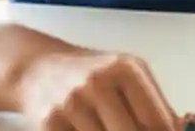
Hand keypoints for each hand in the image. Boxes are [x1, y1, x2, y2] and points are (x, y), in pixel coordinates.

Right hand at [16, 48, 179, 130]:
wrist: (38, 69)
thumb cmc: (93, 73)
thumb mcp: (129, 74)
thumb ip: (156, 104)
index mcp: (125, 69)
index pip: (157, 120)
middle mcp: (97, 83)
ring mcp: (71, 104)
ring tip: (111, 127)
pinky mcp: (48, 123)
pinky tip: (90, 129)